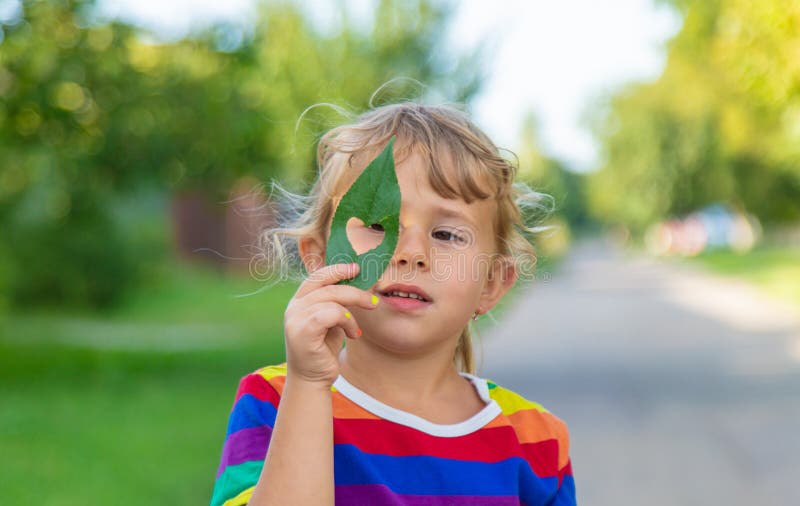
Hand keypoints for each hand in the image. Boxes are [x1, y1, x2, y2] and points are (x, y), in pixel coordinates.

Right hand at [282, 262, 377, 386]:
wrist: (312, 379)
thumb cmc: (323, 349)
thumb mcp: (331, 320)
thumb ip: (336, 302)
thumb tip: (356, 280)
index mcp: (299, 301)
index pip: (317, 276)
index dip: (337, 269)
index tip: (357, 268)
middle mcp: (294, 307)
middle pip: (328, 285)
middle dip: (354, 291)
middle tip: (373, 301)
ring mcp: (295, 318)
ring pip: (331, 299)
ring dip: (351, 313)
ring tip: (354, 330)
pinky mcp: (302, 331)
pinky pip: (331, 313)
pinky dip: (346, 321)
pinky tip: (351, 334)